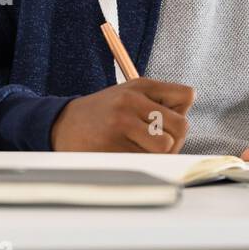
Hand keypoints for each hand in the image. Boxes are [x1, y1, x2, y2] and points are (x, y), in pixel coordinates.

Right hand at [50, 78, 194, 152]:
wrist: (61, 125)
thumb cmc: (104, 113)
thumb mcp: (130, 94)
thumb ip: (160, 102)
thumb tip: (185, 124)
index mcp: (141, 86)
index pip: (187, 96)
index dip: (181, 112)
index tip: (167, 122)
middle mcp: (131, 101)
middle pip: (181, 126)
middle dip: (175, 140)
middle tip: (157, 144)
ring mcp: (121, 124)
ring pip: (165, 148)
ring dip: (158, 154)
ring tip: (142, 150)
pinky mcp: (112, 147)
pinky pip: (144, 162)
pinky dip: (141, 163)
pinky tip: (125, 155)